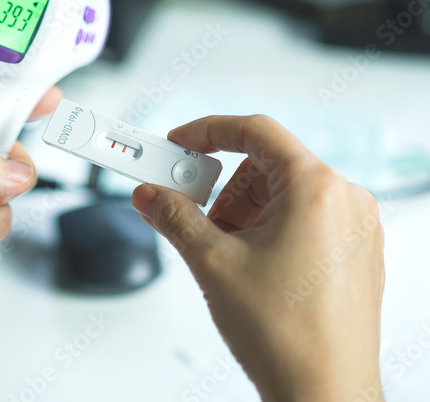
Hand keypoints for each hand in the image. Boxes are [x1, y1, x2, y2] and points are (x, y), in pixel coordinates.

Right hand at [131, 115, 384, 401]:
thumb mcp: (212, 262)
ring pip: (283, 194)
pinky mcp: (354, 253)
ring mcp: (354, 229)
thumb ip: (173, 216)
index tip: (178, 143)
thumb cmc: (288, 336)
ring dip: (242, 212)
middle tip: (189, 210)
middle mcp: (345, 201)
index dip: (207, 131)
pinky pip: (303, 219)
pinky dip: (267, 229)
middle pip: (266, 165)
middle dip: (221, 187)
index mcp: (316, 189)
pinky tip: (245, 262)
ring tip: (222, 252)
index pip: (255, 131)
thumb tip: (151, 195)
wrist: (324, 394)